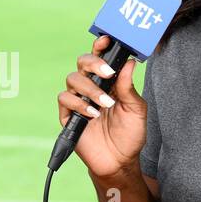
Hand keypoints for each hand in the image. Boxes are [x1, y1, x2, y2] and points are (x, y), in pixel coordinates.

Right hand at [57, 33, 148, 178]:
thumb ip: (129, 87)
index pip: (100, 58)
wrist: (119, 161)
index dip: (100, 46)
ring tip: (106, 104)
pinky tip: (92, 114)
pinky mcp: (68, 115)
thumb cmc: (130, 135)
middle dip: (94, 63)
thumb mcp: (136, 109)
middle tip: (108, 73)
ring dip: (90, 88)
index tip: (106, 40)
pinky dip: (78, 103)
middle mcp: (91, 87)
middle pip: (82, 62)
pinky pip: (65, 99)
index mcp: (108, 82)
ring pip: (73, 79)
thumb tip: (129, 62)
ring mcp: (79, 100)